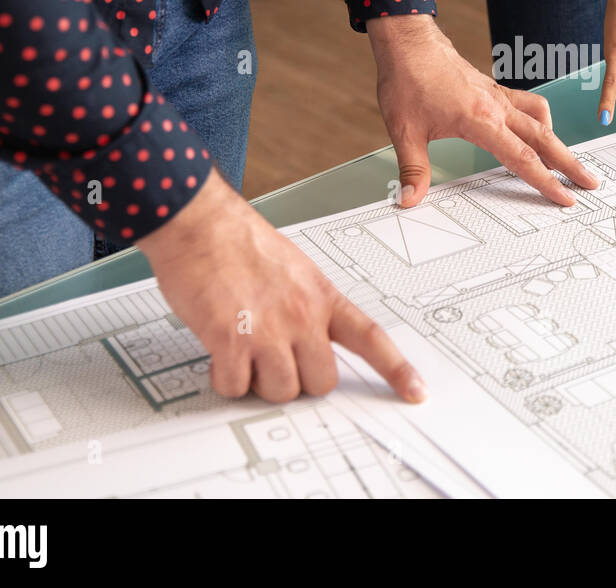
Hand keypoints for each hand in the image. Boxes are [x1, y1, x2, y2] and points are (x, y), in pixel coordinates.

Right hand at [140, 168, 425, 402]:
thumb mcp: (295, 269)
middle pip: (321, 383)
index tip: (415, 391)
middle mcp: (301, 316)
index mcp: (322, 297)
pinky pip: (235, 386)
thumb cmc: (240, 242)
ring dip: (259, 382)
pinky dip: (225, 379)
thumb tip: (311, 343)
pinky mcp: (229, 340)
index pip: (371, 338)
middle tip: (276, 360)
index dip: (396, 370)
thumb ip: (309, 306)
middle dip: (299, 381)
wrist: (200, 224)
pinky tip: (220, 355)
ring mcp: (267, 330)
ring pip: (280, 391)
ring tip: (244, 352)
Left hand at [367, 14, 599, 206]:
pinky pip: (529, 104)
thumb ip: (413, 168)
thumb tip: (409, 198)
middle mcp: (497, 106)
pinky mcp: (494, 89)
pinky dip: (541, 118)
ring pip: (541, 118)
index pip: (522, 158)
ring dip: (557, 140)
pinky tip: (537, 129)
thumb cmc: (408, 80)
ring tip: (566, 160)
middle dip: (569, 163)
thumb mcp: (405, 131)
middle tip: (589, 181)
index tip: (564, 196)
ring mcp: (498, 96)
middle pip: (544, 138)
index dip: (545, 181)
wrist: (410, 44)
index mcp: (480, 120)